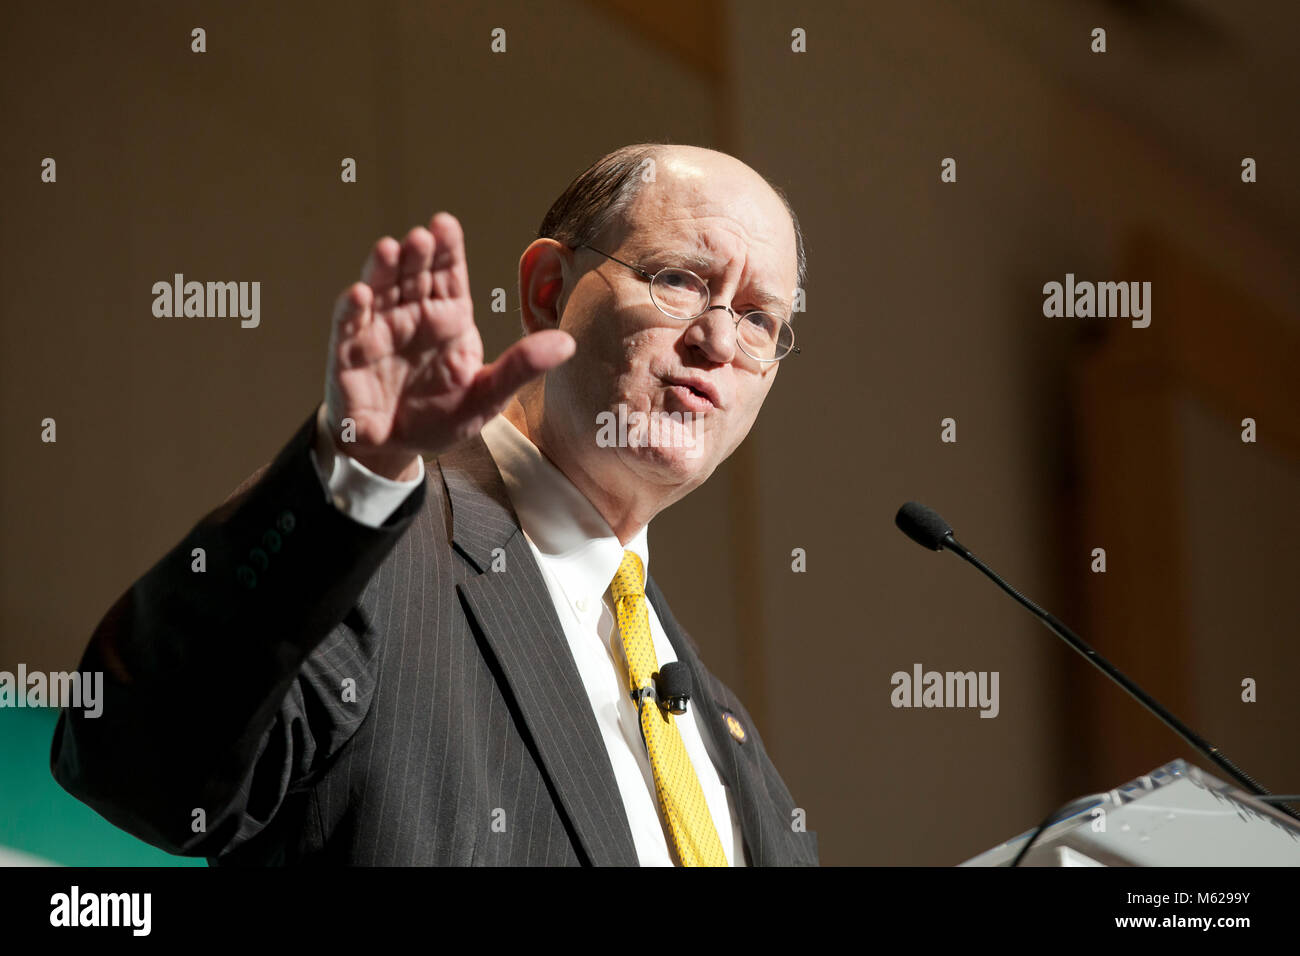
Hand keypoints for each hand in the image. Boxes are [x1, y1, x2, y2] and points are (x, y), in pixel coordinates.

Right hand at [323, 212, 573, 478]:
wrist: (394, 449)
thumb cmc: (440, 419)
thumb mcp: (488, 397)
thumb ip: (522, 367)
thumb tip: (568, 343)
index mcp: (449, 320)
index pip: (449, 276)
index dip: (447, 250)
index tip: (445, 224)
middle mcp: (413, 316)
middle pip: (414, 275)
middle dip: (416, 254)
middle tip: (422, 237)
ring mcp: (379, 330)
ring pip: (380, 290)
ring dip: (382, 269)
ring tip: (389, 249)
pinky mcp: (348, 352)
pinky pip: (347, 325)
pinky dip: (351, 309)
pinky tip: (359, 294)